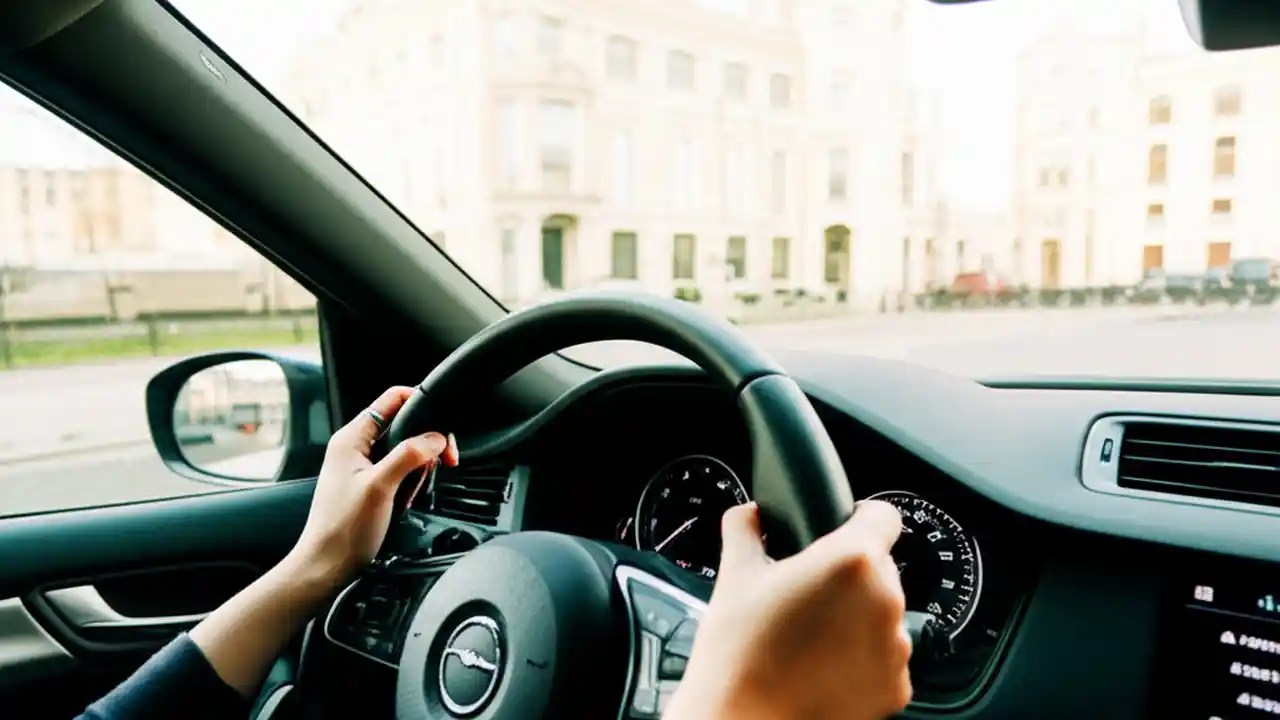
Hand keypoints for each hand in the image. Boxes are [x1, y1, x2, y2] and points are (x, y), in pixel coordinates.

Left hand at [288, 386, 458, 584]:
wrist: (327, 566)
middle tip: (443, 460)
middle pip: (403, 425)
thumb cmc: (343, 530)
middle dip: (425, 442)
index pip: (391, 400)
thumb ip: (409, 456)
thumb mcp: (380, 487)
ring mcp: (361, 467)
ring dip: (417, 466)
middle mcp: (355, 448)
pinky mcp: (369, 485)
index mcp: (351, 438)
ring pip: (404, 450)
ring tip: (412, 489)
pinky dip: (409, 482)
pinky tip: (406, 498)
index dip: (419, 403)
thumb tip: (436, 437)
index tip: (442, 422)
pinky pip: (399, 471)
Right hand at [665, 501, 910, 719]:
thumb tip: (750, 514)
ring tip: (810, 636)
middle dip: (849, 577)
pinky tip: (822, 665)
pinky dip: (861, 659)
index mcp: (851, 561)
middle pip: (880, 569)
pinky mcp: (895, 687)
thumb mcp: (735, 575)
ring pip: (883, 614)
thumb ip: (746, 528)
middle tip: (806, 596)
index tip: (843, 529)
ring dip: (857, 618)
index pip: (883, 516)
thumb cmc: (739, 653)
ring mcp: (894, 649)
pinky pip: (885, 658)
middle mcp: (884, 601)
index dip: (860, 518)